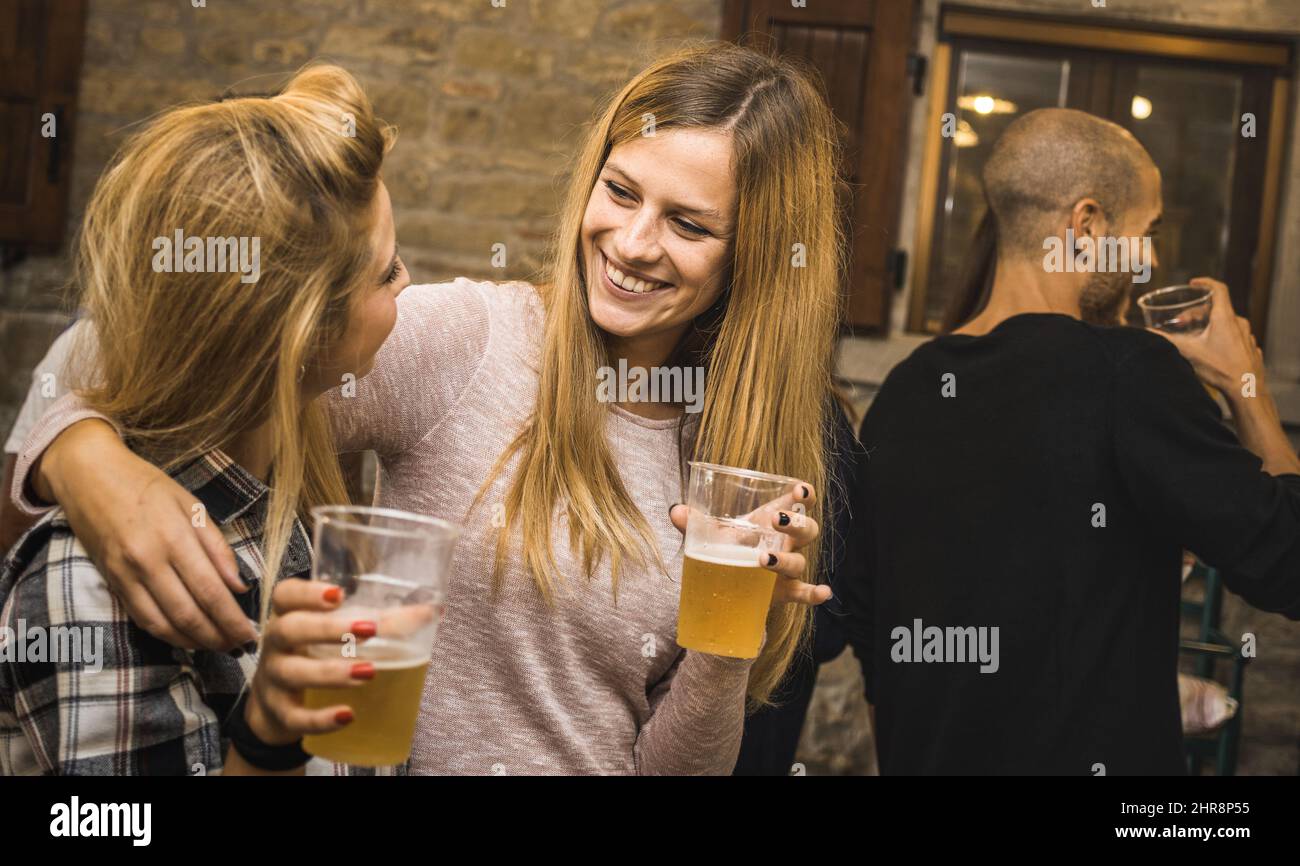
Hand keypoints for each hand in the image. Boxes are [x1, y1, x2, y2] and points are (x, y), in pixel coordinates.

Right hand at [42, 419, 253, 650]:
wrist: (89, 477)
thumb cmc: (147, 486)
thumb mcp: (192, 504)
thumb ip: (217, 546)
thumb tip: (239, 586)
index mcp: (174, 537)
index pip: (211, 590)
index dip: (232, 619)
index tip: (251, 633)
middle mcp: (148, 560)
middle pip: (189, 613)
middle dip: (217, 637)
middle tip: (239, 647)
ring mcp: (126, 574)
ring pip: (164, 623)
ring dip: (194, 642)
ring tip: (218, 646)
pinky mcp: (111, 582)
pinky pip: (141, 618)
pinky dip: (167, 634)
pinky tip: (187, 638)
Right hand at [244, 580, 372, 745]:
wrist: (276, 707)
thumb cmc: (315, 655)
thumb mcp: (336, 635)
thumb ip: (380, 621)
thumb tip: (432, 611)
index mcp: (291, 615)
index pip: (286, 595)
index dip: (307, 592)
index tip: (338, 594)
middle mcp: (278, 644)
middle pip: (290, 629)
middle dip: (328, 628)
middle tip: (369, 630)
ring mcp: (275, 678)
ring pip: (293, 672)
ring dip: (331, 672)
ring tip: (368, 672)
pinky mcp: (280, 713)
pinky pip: (295, 717)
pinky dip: (321, 719)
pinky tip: (347, 715)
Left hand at [669, 480, 830, 606]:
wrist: (723, 586)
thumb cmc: (723, 549)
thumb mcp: (708, 535)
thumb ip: (693, 524)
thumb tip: (676, 512)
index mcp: (771, 521)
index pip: (795, 502)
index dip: (804, 494)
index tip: (801, 490)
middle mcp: (785, 543)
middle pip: (806, 530)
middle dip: (795, 523)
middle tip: (776, 520)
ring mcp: (787, 569)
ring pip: (800, 561)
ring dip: (787, 560)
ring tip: (766, 560)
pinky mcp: (784, 593)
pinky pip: (804, 592)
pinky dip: (814, 594)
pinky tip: (823, 592)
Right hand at [1147, 278, 1263, 398]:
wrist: (1246, 389)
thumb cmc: (1220, 368)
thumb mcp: (1189, 352)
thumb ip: (1167, 340)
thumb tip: (1147, 332)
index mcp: (1224, 318)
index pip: (1218, 289)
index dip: (1205, 283)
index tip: (1193, 284)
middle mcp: (1238, 322)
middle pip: (1217, 308)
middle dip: (1196, 312)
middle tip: (1181, 323)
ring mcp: (1246, 335)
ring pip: (1225, 322)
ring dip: (1208, 325)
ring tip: (1194, 338)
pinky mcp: (1249, 347)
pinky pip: (1233, 335)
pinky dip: (1219, 336)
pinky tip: (1210, 350)